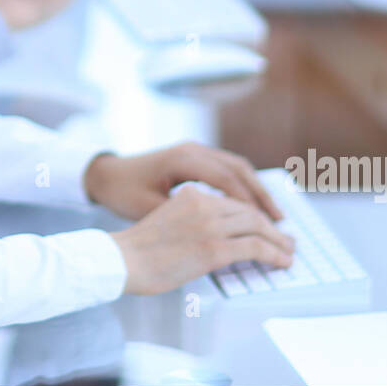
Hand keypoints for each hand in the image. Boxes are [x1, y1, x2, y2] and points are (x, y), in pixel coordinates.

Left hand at [83, 142, 284, 220]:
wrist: (105, 174)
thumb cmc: (124, 192)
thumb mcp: (150, 208)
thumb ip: (184, 217)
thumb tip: (218, 236)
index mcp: (183, 158)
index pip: (226, 180)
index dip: (248, 204)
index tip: (266, 227)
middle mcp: (193, 149)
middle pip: (239, 169)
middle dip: (261, 197)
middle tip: (280, 223)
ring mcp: (195, 150)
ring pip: (237, 167)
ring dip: (256, 191)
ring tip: (274, 217)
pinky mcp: (194, 157)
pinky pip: (227, 169)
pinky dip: (243, 187)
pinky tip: (252, 208)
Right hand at [111, 186, 294, 295]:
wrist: (122, 260)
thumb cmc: (138, 249)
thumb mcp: (166, 219)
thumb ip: (190, 219)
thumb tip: (212, 238)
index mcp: (192, 194)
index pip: (232, 202)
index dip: (254, 214)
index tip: (265, 226)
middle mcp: (204, 204)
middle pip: (249, 211)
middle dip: (272, 226)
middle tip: (286, 239)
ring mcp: (209, 225)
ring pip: (257, 227)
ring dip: (279, 241)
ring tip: (289, 252)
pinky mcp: (213, 248)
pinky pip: (255, 248)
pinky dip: (274, 254)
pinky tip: (282, 262)